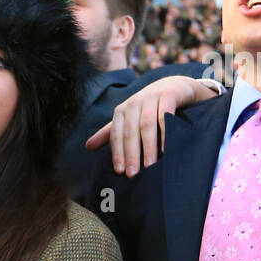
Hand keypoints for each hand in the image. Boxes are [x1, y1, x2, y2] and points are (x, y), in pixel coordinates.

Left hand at [85, 76, 220, 175]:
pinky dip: (165, 133)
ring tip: (149, 166)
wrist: (173, 85)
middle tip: (133, 175)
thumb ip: (109, 133)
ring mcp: (151, 98)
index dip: (117, 153)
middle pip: (130, 132)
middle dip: (131, 154)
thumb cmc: (147, 107)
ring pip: (147, 125)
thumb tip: (87, 148)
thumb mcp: (127, 119)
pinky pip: (165, 116)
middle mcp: (134, 103)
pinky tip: (166, 149)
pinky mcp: (168, 96)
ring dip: (148, 147)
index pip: (116, 135)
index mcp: (121, 111)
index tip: (120, 171)